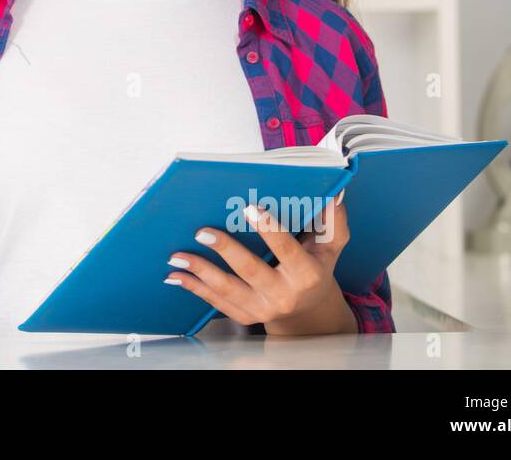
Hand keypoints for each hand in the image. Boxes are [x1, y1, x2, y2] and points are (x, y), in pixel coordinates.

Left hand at [165, 194, 357, 334]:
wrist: (310, 312)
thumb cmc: (316, 268)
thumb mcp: (331, 247)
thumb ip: (333, 222)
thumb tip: (335, 192)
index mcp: (306, 274)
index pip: (287, 250)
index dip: (268, 229)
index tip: (249, 208)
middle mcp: (284, 295)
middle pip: (250, 271)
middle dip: (225, 250)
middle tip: (202, 231)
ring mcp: (263, 309)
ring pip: (227, 290)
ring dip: (200, 271)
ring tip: (177, 256)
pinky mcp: (246, 317)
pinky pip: (216, 302)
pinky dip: (194, 288)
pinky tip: (176, 275)